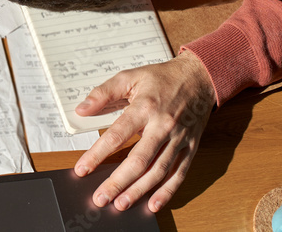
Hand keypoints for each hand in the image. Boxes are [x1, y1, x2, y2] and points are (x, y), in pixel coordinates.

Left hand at [73, 51, 215, 212]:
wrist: (199, 78)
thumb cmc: (161, 78)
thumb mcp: (129, 77)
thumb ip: (102, 93)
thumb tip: (81, 110)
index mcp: (144, 108)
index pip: (117, 135)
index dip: (97, 154)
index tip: (82, 169)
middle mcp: (163, 126)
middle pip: (138, 160)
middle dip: (118, 182)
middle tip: (101, 198)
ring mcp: (179, 139)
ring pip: (158, 171)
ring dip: (139, 190)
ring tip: (121, 204)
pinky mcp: (191, 148)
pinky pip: (179, 174)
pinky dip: (167, 192)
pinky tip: (153, 204)